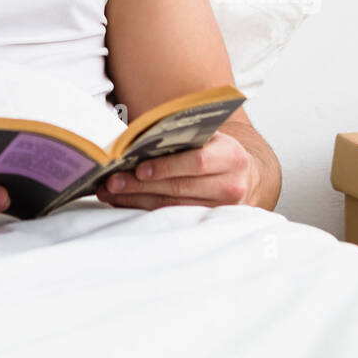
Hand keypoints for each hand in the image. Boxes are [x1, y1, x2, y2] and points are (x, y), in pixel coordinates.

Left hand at [94, 130, 259, 209]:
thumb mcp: (209, 136)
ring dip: (137, 200)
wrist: (247, 176)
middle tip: (111, 182)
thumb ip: (183, 135)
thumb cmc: (217, 149)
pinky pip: (173, 217)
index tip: (139, 168)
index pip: (197, 162)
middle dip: (141, 186)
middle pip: (179, 188)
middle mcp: (231, 186)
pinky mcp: (210, 222)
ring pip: (172, 206)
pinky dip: (146, 209)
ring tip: (110, 193)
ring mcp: (222, 209)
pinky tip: (126, 203)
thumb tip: (138, 140)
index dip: (167, 167)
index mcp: (231, 157)